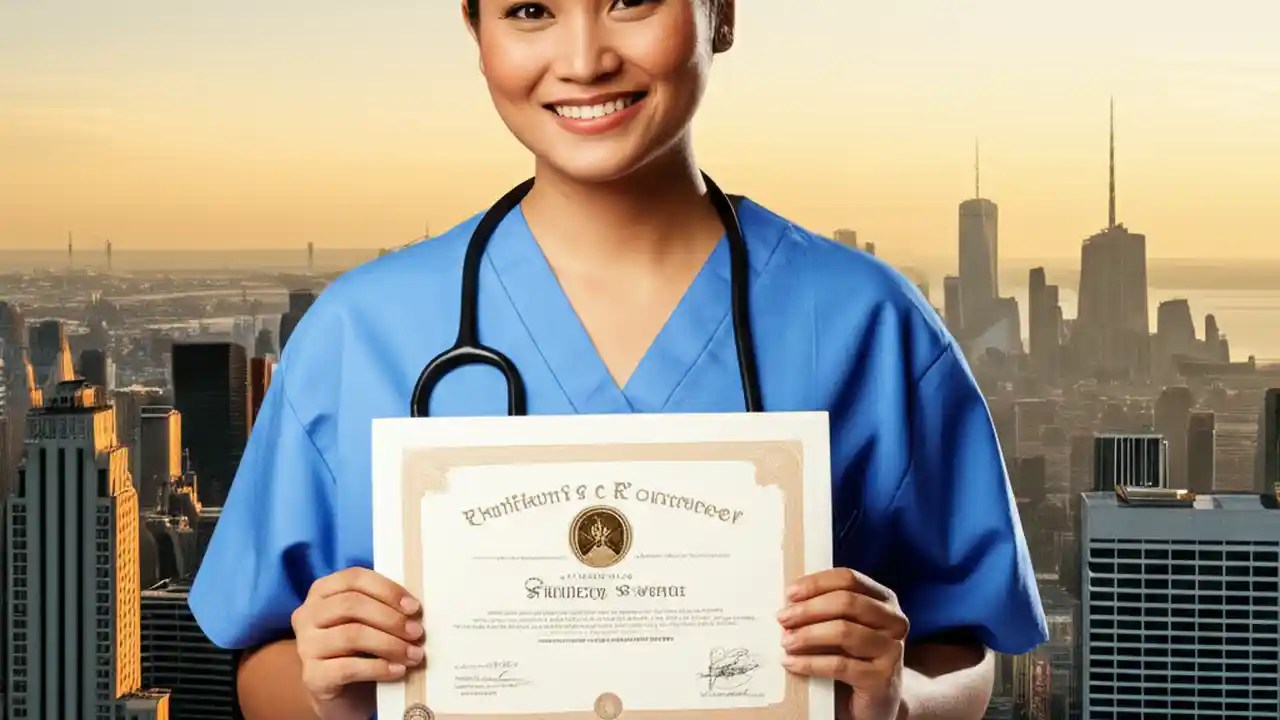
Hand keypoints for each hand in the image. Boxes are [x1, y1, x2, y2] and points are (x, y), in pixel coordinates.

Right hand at [290, 567, 425, 719]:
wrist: (343, 696)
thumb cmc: (361, 651)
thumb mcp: (371, 622)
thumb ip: (384, 608)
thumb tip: (414, 609)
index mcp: (322, 592)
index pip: (354, 578)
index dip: (387, 590)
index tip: (414, 607)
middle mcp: (307, 615)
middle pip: (352, 605)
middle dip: (391, 618)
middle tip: (417, 632)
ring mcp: (306, 646)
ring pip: (352, 635)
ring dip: (390, 644)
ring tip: (413, 654)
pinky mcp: (312, 676)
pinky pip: (348, 668)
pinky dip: (379, 668)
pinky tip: (398, 670)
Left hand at [777, 568, 909, 719]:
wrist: (877, 701)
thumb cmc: (855, 658)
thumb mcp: (844, 628)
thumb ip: (826, 612)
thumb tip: (789, 603)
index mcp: (884, 600)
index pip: (848, 579)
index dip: (816, 583)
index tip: (790, 593)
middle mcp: (894, 621)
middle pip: (846, 602)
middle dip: (808, 609)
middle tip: (783, 618)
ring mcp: (892, 649)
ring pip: (843, 631)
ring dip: (807, 635)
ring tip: (786, 642)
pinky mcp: (882, 678)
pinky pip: (839, 665)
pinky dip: (810, 663)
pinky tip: (791, 663)